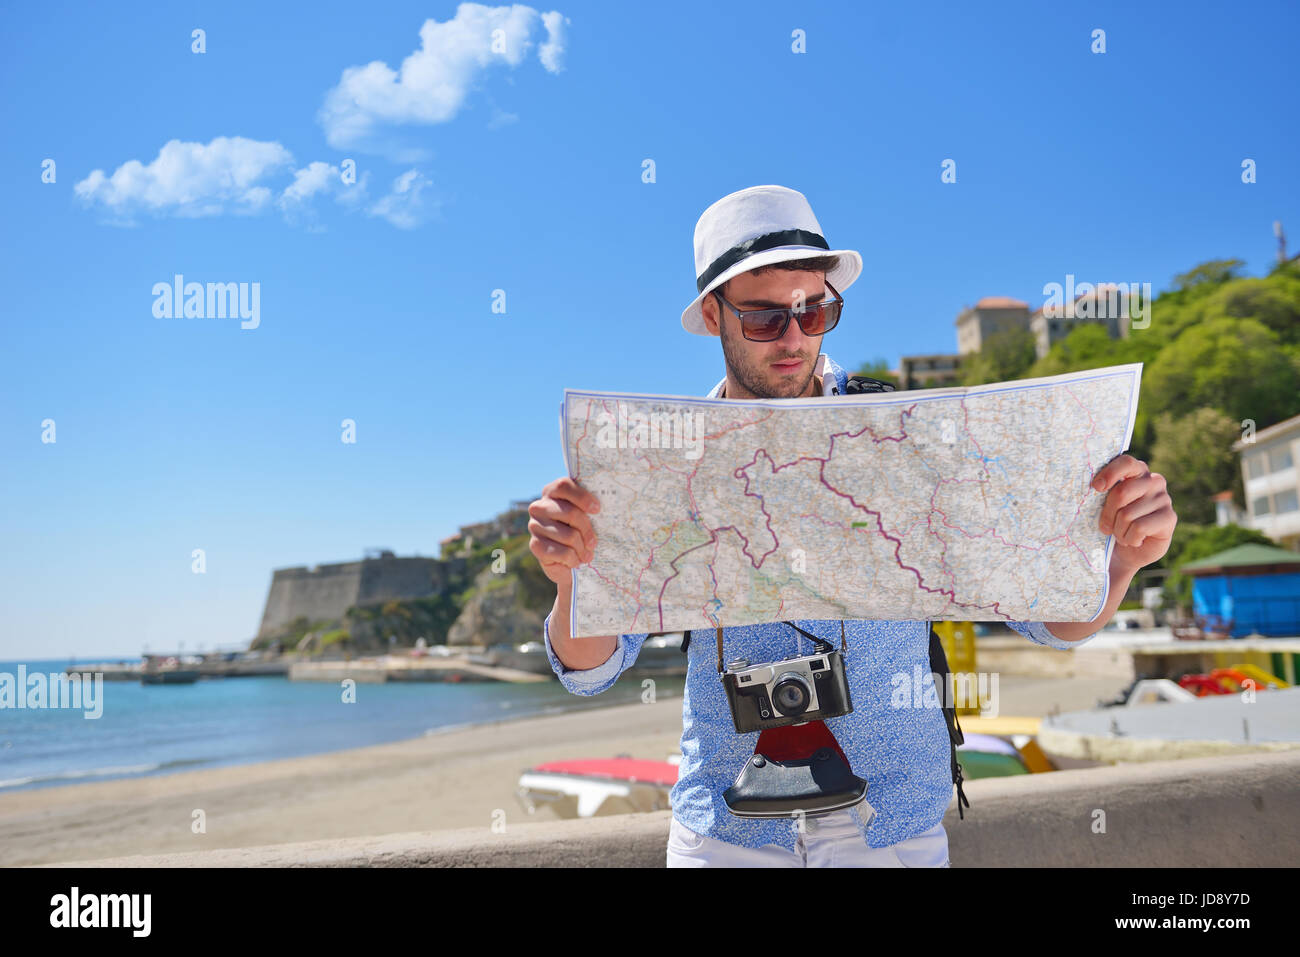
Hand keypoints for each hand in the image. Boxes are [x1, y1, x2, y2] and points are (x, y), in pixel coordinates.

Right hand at [527, 477, 600, 587]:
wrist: (566, 561)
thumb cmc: (580, 532)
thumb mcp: (586, 516)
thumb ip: (590, 508)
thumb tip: (606, 506)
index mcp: (551, 492)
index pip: (563, 486)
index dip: (582, 497)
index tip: (597, 510)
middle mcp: (539, 507)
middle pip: (571, 513)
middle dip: (587, 531)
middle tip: (594, 543)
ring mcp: (534, 526)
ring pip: (569, 535)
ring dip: (582, 549)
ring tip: (586, 555)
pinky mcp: (535, 545)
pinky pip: (563, 552)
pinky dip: (574, 559)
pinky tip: (575, 561)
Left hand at [1092, 454, 1176, 572]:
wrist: (1129, 551)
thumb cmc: (1113, 523)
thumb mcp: (1103, 505)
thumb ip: (1102, 492)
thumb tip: (1095, 485)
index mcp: (1136, 472)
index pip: (1126, 462)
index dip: (1111, 473)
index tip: (1096, 487)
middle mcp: (1153, 481)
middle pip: (1122, 492)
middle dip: (1108, 515)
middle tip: (1106, 527)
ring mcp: (1163, 498)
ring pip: (1127, 514)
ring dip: (1118, 531)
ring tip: (1121, 535)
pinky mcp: (1170, 517)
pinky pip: (1139, 528)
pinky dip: (1130, 539)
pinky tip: (1134, 540)